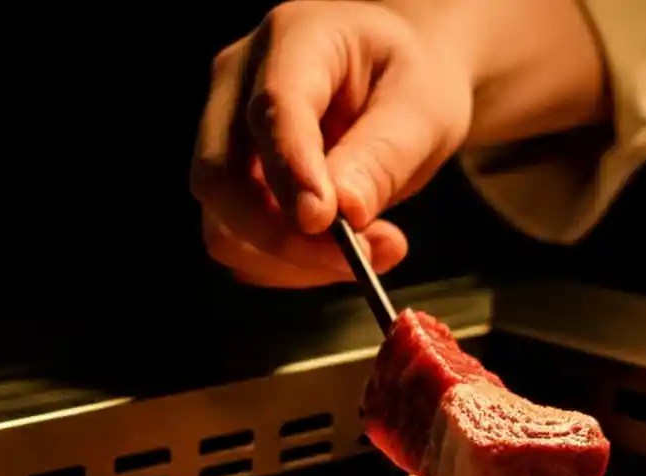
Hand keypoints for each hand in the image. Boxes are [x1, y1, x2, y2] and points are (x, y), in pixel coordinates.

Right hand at [190, 1, 473, 287]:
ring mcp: (223, 131)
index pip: (272, 107)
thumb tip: (343, 213)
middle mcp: (238, 81)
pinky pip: (238, 244)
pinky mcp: (229, 180)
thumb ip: (383, 157)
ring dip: (293, 260)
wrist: (396, 80)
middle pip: (222, 175)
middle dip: (286, 236)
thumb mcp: (423, 110)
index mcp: (294, 37)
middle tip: (365, 259)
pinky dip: (290, 266)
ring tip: (374, 249)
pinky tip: (343, 254)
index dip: (290, 170)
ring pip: (222, 222)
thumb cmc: (410, 82)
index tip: (323, 221)